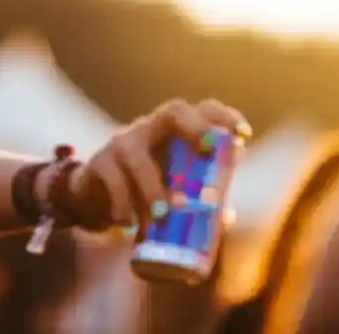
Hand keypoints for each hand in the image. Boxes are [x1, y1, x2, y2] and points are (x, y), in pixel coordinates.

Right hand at [68, 98, 251, 229]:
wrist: (95, 198)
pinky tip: (127, 227)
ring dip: (152, 188)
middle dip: (194, 127)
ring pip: (138, 157)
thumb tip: (226, 216)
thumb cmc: (146, 190)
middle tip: (208, 149)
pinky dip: (123, 206)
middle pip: (173, 112)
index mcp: (175, 135)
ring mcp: (123, 144)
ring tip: (161, 216)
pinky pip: (113, 182)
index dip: (223, 117)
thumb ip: (198, 199)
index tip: (242, 134)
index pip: (202, 111)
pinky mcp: (99, 164)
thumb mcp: (174, 190)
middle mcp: (150, 130)